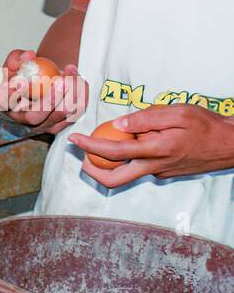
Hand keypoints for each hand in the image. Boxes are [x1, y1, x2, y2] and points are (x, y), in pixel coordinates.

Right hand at [0, 49, 87, 131]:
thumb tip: (28, 56)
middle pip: (35, 117)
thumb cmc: (27, 73)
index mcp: (7, 104)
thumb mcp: (17, 61)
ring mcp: (42, 124)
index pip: (4, 103)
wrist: (43, 82)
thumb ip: (17, 57)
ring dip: (71, 91)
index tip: (20, 84)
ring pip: (61, 113)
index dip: (10, 96)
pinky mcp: (61, 124)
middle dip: (50, 99)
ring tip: (70, 73)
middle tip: (61, 80)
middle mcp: (23, 119)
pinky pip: (76, 111)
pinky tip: (76, 77)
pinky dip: (81, 92)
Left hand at [69, 103, 233, 187]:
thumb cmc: (207, 125)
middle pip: (113, 180)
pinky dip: (127, 160)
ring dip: (106, 167)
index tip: (74, 138)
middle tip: (81, 155)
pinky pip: (138, 169)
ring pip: (124, 177)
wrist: (230, 145)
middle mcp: (154, 167)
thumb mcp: (179, 112)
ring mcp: (159, 173)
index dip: (90, 146)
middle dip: (91, 171)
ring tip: (99, 148)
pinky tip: (129, 144)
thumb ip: (147, 118)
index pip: (113, 152)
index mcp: (156, 150)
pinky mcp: (163, 174)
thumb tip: (119, 125)